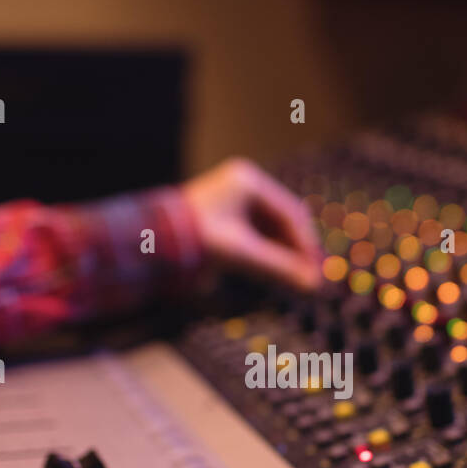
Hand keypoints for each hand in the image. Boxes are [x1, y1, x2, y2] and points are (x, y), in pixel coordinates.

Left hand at [182, 157, 321, 290]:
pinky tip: (274, 272)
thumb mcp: (241, 254)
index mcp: (249, 181)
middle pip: (283, 220)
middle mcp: (243, 184)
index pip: (291, 213)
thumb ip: (279, 268)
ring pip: (269, 228)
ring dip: (282, 253)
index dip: (306, 245)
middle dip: (296, 250)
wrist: (150, 243)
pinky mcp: (224, 215)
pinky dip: (266, 252)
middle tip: (309, 278)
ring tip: (293, 280)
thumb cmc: (194, 241)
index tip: (316, 271)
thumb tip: (313, 286)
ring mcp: (233, 198)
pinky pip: (254, 233)